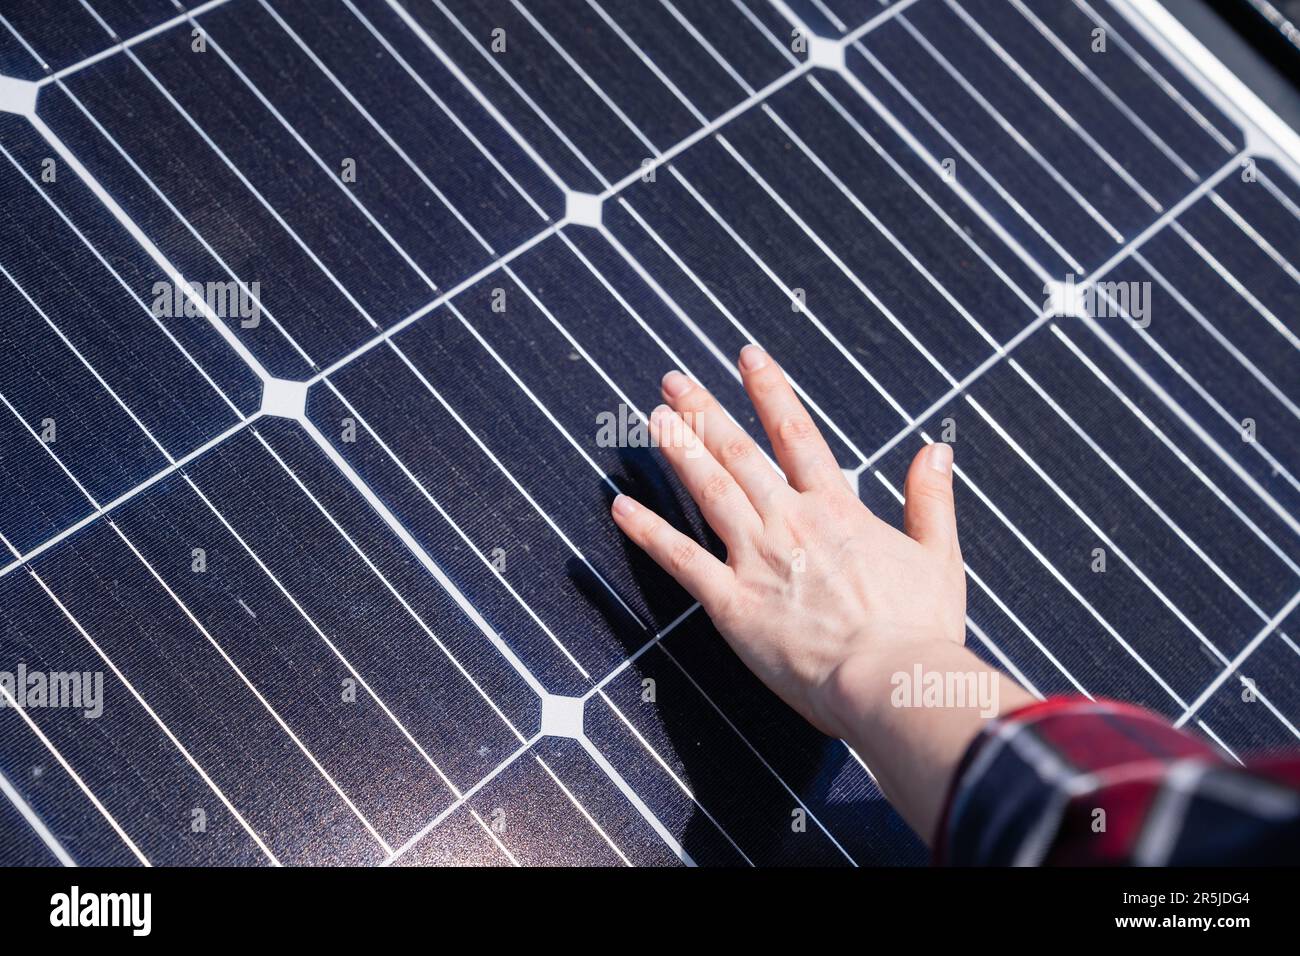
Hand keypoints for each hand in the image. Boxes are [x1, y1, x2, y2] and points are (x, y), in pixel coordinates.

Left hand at [610, 345, 968, 741]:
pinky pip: (681, 559)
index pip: (796, 434)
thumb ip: (931, 499)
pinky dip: (649, 531)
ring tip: (653, 419)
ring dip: (678, 451)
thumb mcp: (939, 556)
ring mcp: (756, 560)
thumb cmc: (919, 629)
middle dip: (704, 411)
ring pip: (709, 490)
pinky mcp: (732, 603)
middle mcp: (789, 523)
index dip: (769, 390)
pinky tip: (621, 508)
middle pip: (739, 452)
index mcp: (836, 510)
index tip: (748, 357)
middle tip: (673, 380)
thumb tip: (935, 449)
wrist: (889, 680)